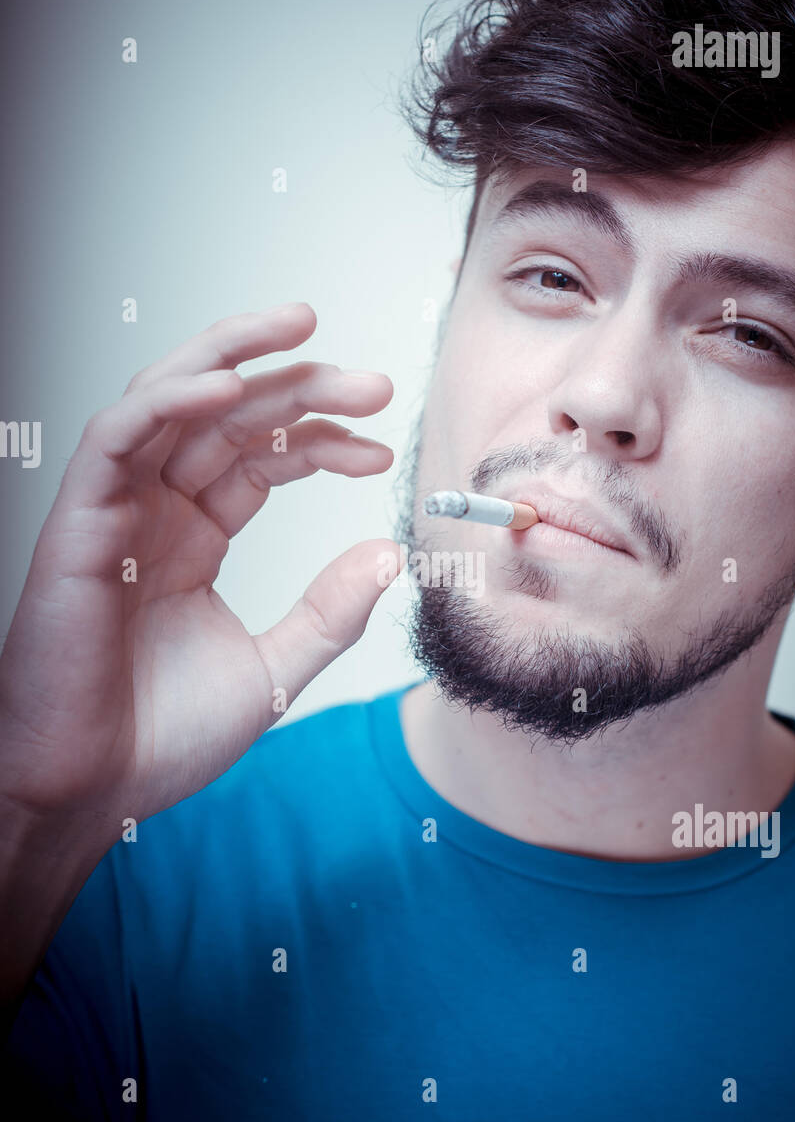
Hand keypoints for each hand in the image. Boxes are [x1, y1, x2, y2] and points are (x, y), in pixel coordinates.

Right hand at [0, 302, 401, 831]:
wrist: (90, 792)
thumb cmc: (162, 738)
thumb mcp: (274, 671)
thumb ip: (329, 612)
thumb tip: (389, 552)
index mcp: (195, 538)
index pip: (261, 458)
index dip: (321, 440)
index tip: (381, 444)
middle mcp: (156, 513)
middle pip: (229, 420)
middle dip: (300, 389)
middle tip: (372, 385)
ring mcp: (116, 512)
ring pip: (168, 401)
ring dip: (234, 359)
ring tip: (303, 329)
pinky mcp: (77, 524)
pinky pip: (117, 438)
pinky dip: (167, 402)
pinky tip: (228, 389)